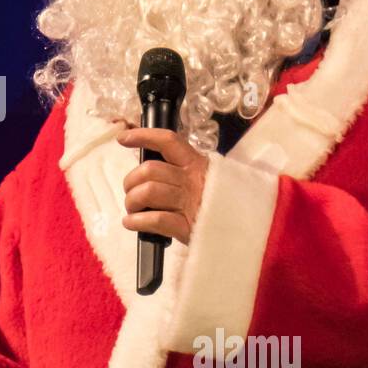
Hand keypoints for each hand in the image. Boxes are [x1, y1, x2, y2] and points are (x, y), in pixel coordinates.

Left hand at [117, 128, 209, 244]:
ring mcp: (190, 203)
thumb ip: (181, 172)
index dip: (144, 136)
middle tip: (130, 192)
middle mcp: (192, 180)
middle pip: (149, 170)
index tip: (123, 139)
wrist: (243, 231)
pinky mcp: (187, 226)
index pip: (168, 141)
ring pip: (148, 192)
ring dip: (132, 202)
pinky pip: (155, 219)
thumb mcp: (206, 179)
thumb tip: (146, 172)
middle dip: (131, 181)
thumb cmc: (218, 204)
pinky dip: (136, 221)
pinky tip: (131, 223)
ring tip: (132, 209)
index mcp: (196, 164)